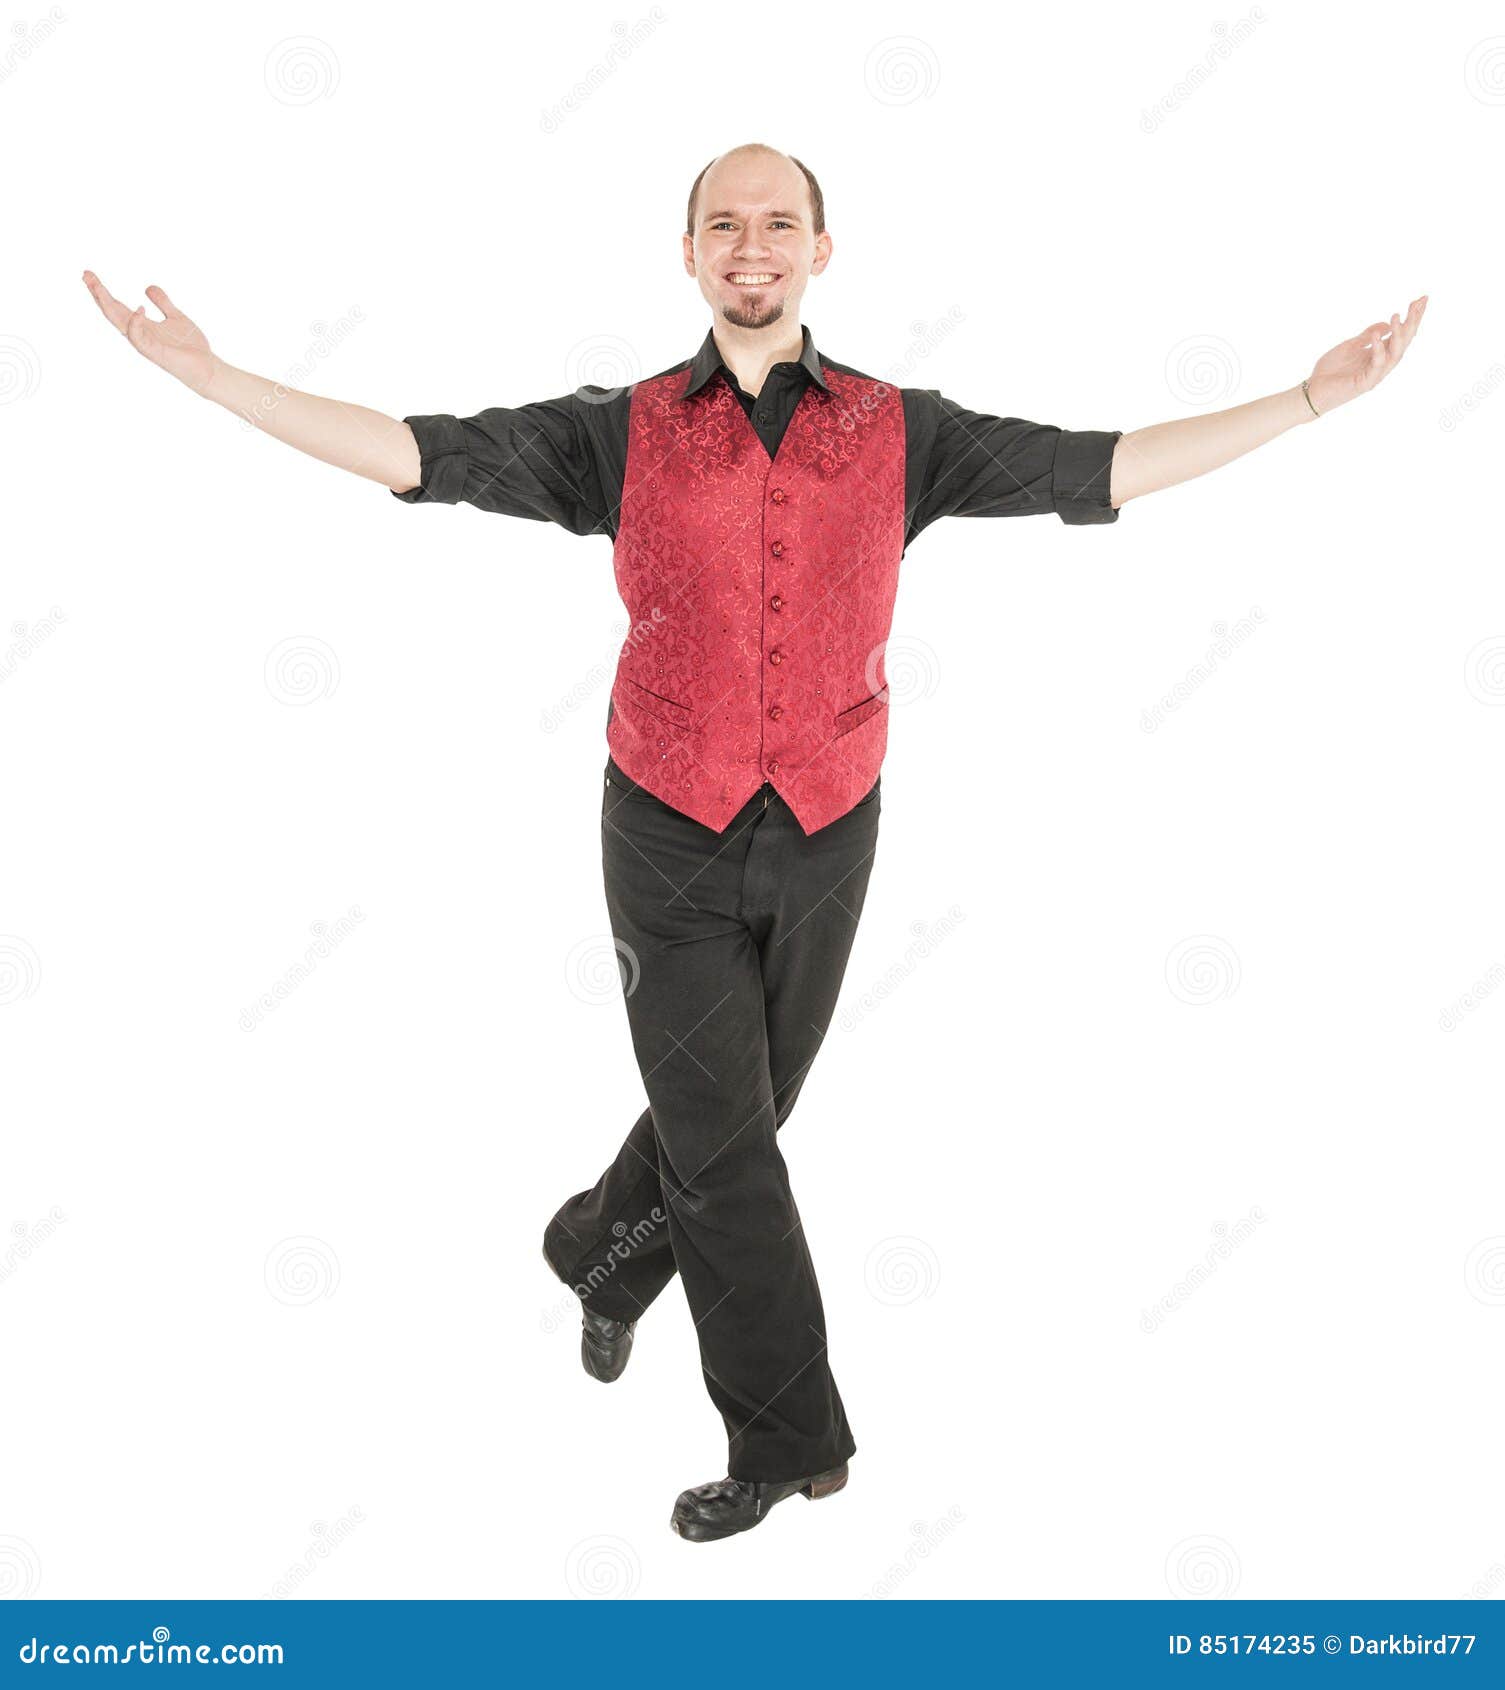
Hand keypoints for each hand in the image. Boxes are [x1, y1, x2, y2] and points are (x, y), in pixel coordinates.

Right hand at [82, 271, 218, 395]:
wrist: (207, 367)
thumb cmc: (190, 346)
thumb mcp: (175, 316)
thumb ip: (162, 302)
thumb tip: (148, 286)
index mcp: (142, 325)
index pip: (117, 306)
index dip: (102, 292)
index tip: (89, 275)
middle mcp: (140, 334)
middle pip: (113, 312)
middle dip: (98, 295)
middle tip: (86, 276)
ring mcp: (146, 344)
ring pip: (121, 324)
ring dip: (108, 307)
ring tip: (99, 289)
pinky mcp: (156, 353)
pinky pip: (141, 340)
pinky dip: (136, 325)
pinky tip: (138, 310)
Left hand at [1305, 295, 1427, 416]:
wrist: (1313, 391)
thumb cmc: (1331, 370)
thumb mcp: (1350, 345)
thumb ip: (1367, 335)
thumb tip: (1386, 323)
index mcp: (1378, 354)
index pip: (1400, 334)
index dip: (1411, 318)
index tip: (1421, 299)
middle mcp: (1381, 364)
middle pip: (1404, 342)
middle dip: (1412, 322)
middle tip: (1419, 303)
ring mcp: (1375, 375)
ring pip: (1395, 354)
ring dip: (1398, 335)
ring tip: (1397, 316)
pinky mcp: (1365, 383)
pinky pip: (1376, 365)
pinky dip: (1378, 350)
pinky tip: (1376, 336)